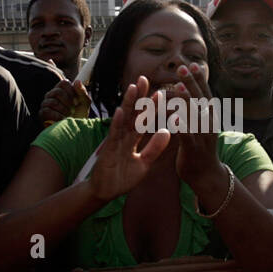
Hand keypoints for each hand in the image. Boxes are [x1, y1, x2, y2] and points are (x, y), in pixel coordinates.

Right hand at [40, 78, 91, 125]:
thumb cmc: (79, 115)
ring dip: (64, 110)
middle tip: (73, 110)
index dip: (72, 91)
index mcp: (62, 89)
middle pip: (58, 92)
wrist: (74, 130)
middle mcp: (52, 94)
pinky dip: (57, 116)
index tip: (76, 101)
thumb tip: (77, 81)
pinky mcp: (42, 114)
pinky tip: (63, 120)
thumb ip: (82, 92)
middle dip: (68, 103)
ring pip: (53, 102)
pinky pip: (47, 111)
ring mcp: (45, 103)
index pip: (64, 83)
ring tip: (69, 116)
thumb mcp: (84, 103)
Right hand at [86, 76, 170, 202]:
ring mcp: (115, 142)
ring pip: (123, 120)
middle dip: (138, 97)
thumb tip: (167, 131)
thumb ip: (154, 148)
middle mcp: (124, 137)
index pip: (144, 119)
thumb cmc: (123, 178)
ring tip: (133, 88)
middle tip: (144, 79)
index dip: (151, 107)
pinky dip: (116, 123)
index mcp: (132, 139)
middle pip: (132, 113)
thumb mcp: (144, 163)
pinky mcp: (108, 150)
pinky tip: (120, 111)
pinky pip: (113, 135)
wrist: (105, 192)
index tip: (161, 92)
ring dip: (128, 104)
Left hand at [168, 63, 221, 187]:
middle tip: (182, 67)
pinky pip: (187, 136)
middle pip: (200, 100)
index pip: (204, 94)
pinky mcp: (194, 149)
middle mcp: (209, 124)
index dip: (199, 79)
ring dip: (187, 101)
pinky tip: (175, 118)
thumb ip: (195, 110)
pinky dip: (182, 126)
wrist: (206, 175)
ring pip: (194, 116)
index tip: (192, 64)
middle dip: (191, 83)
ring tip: (178, 87)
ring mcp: (202, 136)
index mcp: (209, 117)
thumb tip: (188, 90)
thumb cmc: (199, 147)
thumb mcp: (200, 125)